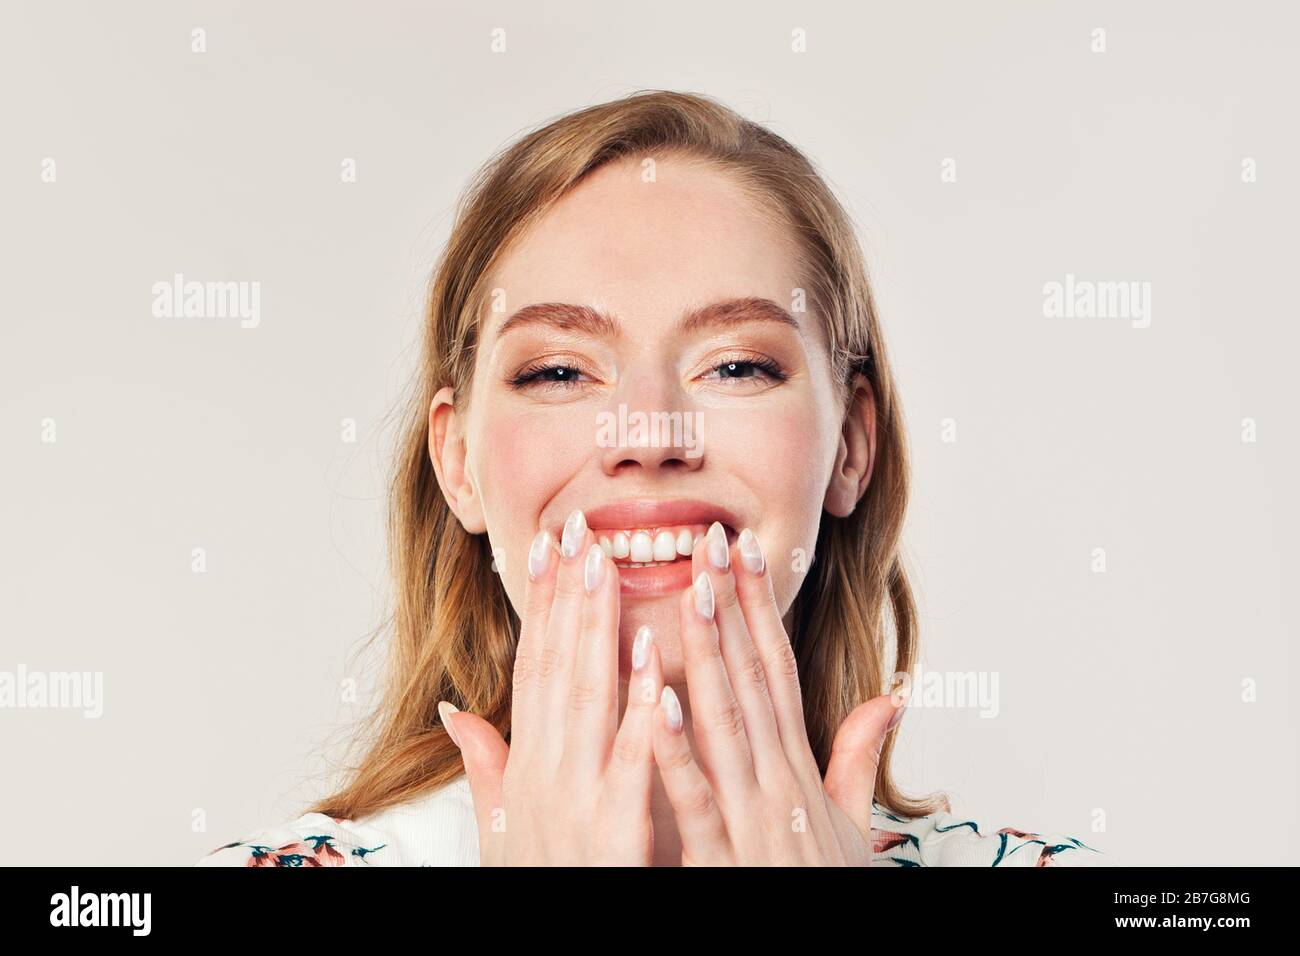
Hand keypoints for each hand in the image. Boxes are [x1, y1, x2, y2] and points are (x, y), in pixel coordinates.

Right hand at [440, 509, 664, 864]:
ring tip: (608, 567)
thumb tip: (454, 710)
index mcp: (526, 767)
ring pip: (586, 700)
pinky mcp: (612, 832)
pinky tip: (655, 662)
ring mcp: (575, 800)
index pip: (532, 668)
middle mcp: (543, 774)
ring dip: (596, 631)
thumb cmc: (545, 883)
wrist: (560, 946)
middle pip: (555, 669)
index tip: (547, 548)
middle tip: (578, 529)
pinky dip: (639, 710)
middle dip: (566, 596)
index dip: (540, 606)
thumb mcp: (503, 828)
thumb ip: (485, 765)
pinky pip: (628, 763)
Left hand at [651, 523, 906, 865]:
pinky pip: (698, 800)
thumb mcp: (850, 823)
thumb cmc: (821, 887)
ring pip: (727, 724)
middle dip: (734, 607)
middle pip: (755, 680)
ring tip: (690, 592)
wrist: (828, 950)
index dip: (763, 608)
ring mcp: (754, 817)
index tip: (745, 553)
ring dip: (709, 657)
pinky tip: (658, 704)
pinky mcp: (725, 857)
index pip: (779, 670)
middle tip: (712, 541)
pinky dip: (678, 752)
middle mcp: (779, 780)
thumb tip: (890, 699)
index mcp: (798, 766)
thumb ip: (859, 758)